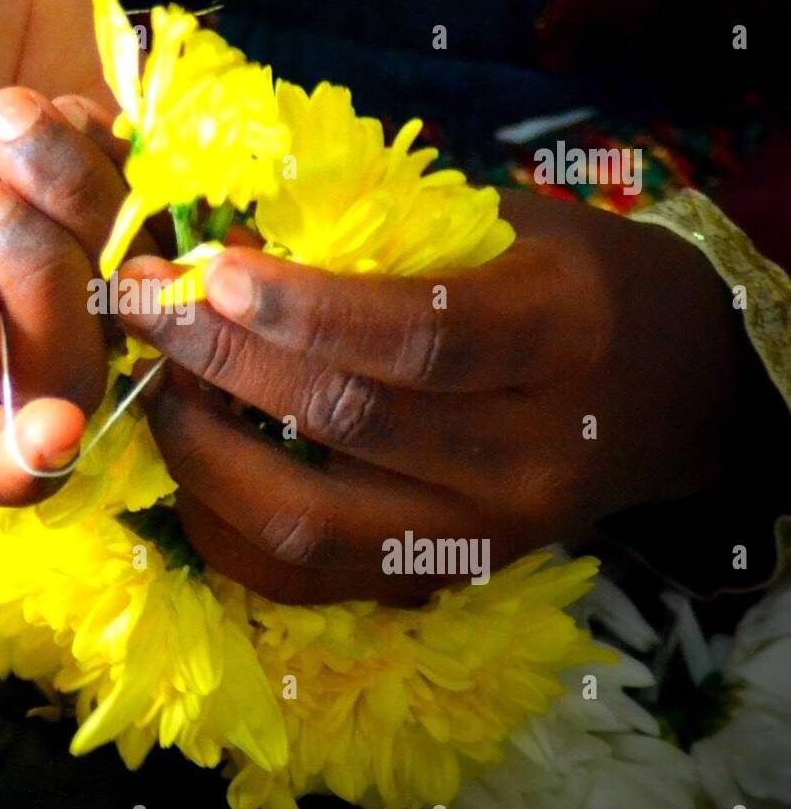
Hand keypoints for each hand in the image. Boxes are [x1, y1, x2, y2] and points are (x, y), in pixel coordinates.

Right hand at [0, 0, 114, 501]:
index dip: (7, 461)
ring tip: (11, 111)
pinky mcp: (113, 203)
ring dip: (73, 204)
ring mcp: (53, 262)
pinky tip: (61, 108)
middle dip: (35, 284)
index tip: (57, 430)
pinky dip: (117, 168)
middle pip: (52, 377)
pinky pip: (154, 224)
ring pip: (114, 302)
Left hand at [117, 192, 752, 603]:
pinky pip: (305, 578)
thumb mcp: (508, 225)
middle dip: (218, 361)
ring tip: (158, 385)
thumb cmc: (578, 283)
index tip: (205, 268)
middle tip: (140, 304)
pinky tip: (191, 463)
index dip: (300, 308)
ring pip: (309, 527)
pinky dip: (226, 526)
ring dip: (205, 455)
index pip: (416, 336)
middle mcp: (527, 457)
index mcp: (560, 339)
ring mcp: (483, 539)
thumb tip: (231, 232)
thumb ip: (387, 233)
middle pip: (345, 424)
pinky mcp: (442, 583)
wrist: (669, 396)